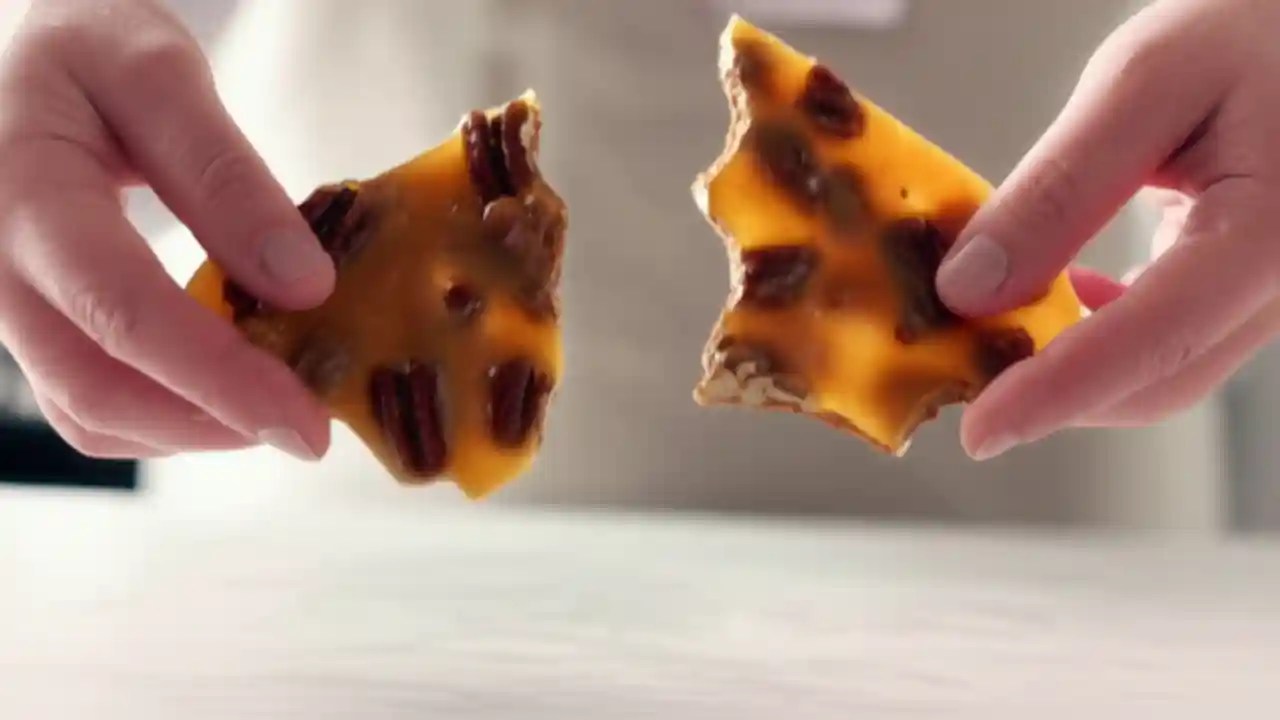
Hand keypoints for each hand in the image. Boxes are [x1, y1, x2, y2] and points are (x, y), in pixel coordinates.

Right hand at [0, 0, 334, 458]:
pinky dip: (169, 413)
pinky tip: (233, 386)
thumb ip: (226, 176)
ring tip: (282, 403)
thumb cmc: (94, 52)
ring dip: (194, 427)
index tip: (304, 418)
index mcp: (27, 196)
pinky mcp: (35, 321)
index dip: (218, 377)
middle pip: (97, 387)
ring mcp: (9, 305)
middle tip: (312, 432)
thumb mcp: (160, 77)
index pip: (122, 308)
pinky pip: (90, 399)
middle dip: (215, 423)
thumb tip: (303, 286)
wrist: (28, 59)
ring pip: (91, 410)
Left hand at [935, 0, 1279, 459]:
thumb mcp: (1145, 82)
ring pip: (1161, 367)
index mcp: (1272, 232)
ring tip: (990, 330)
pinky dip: (1098, 331)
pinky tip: (1057, 292)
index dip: (1059, 391)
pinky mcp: (1246, 281)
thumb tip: (973, 289)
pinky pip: (1170, 334)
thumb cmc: (1251, 26)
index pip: (1157, 340)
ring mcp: (1269, 290)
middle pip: (1158, 377)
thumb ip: (1060, 189)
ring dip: (1069, 364)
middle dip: (1053, 391)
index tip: (981, 426)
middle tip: (959, 375)